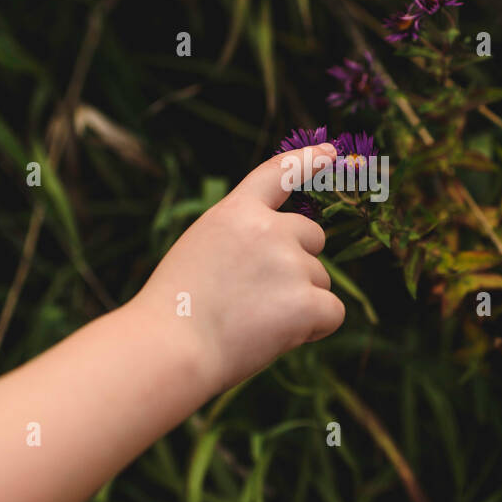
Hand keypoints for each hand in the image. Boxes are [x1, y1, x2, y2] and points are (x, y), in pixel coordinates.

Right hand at [132, 143, 345, 392]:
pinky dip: (314, 328)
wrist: (169, 349)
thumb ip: (240, 243)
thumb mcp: (198, 252)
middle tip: (259, 298)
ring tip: (253, 324)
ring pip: (320, 280)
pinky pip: (332, 312)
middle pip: (313, 237)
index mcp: (235, 213)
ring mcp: (290, 264)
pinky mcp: (307, 301)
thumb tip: (285, 257)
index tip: (332, 152)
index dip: (307, 160)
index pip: (278, 174)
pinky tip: (276, 338)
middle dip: (299, 263)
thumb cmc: (173, 312)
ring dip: (300, 302)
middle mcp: (269, 230)